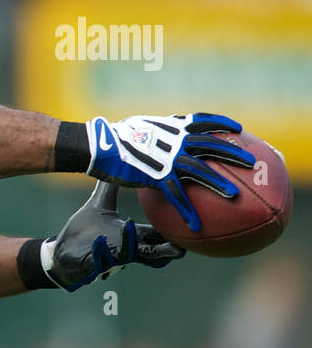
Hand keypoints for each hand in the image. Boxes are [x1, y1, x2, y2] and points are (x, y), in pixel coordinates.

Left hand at [43, 182, 184, 291]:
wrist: (62, 249)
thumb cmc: (83, 230)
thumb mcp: (98, 205)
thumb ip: (109, 187)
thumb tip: (117, 161)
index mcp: (130, 234)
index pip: (156, 234)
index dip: (173, 231)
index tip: (192, 224)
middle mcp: (126, 246)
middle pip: (153, 250)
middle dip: (167, 250)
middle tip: (185, 247)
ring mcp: (112, 255)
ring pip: (135, 256)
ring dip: (149, 251)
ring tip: (162, 248)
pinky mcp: (96, 261)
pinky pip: (105, 257)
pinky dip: (104, 249)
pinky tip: (104, 238)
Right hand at [85, 113, 254, 231]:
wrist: (98, 145)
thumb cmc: (111, 137)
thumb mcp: (137, 128)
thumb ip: (152, 133)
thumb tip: (155, 134)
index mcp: (171, 127)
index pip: (202, 120)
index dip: (221, 124)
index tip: (237, 129)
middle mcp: (175, 139)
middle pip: (211, 144)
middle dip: (233, 152)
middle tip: (250, 162)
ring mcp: (167, 158)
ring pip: (200, 171)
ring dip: (219, 183)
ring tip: (234, 195)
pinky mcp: (157, 175)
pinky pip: (177, 196)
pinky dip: (187, 211)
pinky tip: (196, 227)